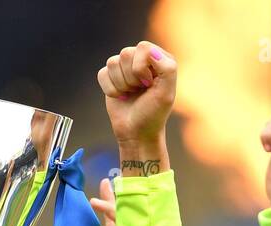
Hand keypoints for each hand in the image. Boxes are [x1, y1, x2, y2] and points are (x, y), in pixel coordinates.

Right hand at [98, 41, 176, 161]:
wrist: (136, 133)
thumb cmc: (153, 114)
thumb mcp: (166, 94)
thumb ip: (167, 69)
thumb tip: (150, 50)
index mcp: (159, 59)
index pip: (143, 47)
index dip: (141, 68)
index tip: (148, 85)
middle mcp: (142, 59)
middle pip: (126, 53)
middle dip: (131, 78)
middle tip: (140, 91)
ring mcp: (125, 67)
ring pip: (112, 62)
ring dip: (121, 85)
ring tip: (131, 94)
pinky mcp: (110, 76)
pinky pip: (102, 74)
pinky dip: (111, 90)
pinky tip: (121, 97)